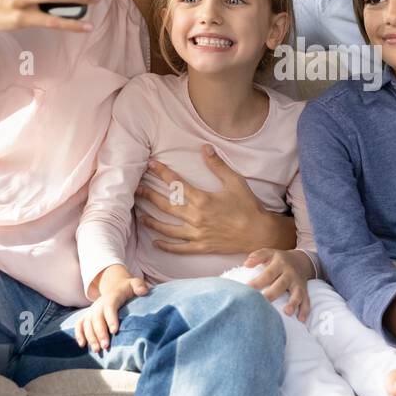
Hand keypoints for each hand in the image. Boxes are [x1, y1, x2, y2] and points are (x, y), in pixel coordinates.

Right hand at [75, 270, 150, 351]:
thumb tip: (143, 291)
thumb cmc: (127, 288)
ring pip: (87, 324)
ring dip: (90, 337)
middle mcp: (99, 304)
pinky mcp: (87, 316)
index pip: (110, 307)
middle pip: (97, 318)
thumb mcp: (134, 283)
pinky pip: (79, 325)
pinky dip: (79, 334)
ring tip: (97, 350)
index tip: (114, 331)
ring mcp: (91, 310)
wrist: (115, 286)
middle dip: (100, 333)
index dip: (111, 318)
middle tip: (105, 346)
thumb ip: (139, 286)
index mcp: (111, 297)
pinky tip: (82, 345)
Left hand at [134, 145, 293, 254]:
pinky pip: (178, 248)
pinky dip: (165, 246)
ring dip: (151, 221)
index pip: (176, 183)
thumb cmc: (248, 206)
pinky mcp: (200, 247)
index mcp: (202, 199)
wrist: (258, 233)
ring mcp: (196, 233)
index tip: (151, 165)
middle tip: (137, 189)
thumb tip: (205, 148)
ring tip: (139, 215)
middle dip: (149, 195)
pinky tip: (155, 242)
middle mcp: (195, 217)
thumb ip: (218, 165)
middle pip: (166, 205)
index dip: (162, 172)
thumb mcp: (235, 182)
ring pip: (167, 228)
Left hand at [241, 248, 312, 321]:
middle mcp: (290, 273)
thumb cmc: (279, 259)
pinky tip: (301, 319)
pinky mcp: (304, 291)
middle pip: (281, 284)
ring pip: (297, 293)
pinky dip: (305, 310)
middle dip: (272, 294)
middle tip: (263, 303)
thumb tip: (246, 264)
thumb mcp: (269, 253)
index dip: (258, 282)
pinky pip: (306, 301)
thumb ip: (257, 256)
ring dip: (293, 303)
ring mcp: (298, 283)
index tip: (247, 289)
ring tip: (287, 312)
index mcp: (280, 264)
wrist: (300, 260)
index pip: (268, 274)